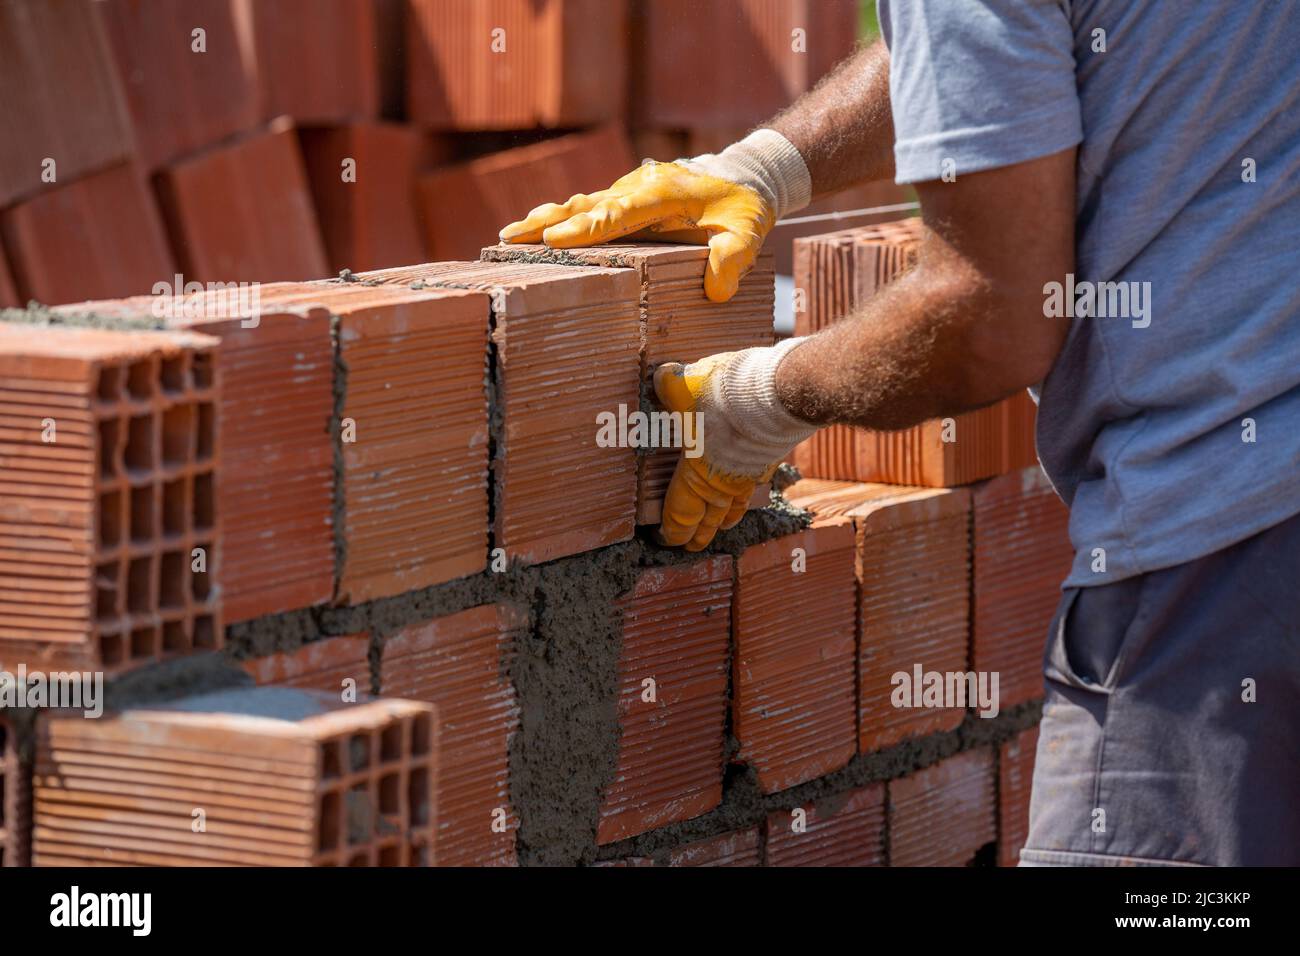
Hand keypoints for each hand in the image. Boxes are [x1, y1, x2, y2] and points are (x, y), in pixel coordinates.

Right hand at [499, 129, 811, 301]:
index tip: (552, 240)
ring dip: (543, 220)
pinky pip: (587, 209)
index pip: (616, 214)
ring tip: (507, 237)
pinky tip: (534, 234)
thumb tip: (715, 292)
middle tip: (509, 238)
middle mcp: (636, 187)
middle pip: (585, 207)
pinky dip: (559, 220)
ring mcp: (626, 191)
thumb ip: (732, 260)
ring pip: (579, 205)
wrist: (743, 175)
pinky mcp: (623, 200)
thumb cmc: (742, 207)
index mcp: (661, 194)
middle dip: (545, 222)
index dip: (584, 229)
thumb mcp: (747, 233)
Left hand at [653, 341, 816, 549]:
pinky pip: (754, 486)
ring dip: (725, 520)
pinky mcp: (770, 461)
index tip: (665, 539)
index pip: (680, 515)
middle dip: (698, 536)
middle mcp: (723, 482)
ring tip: (722, 527)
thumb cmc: (724, 396)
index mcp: (696, 473)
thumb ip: (671, 385)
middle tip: (691, 546)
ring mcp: (749, 474)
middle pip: (709, 520)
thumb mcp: (686, 386)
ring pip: (734, 507)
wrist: (778, 392)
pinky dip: (746, 494)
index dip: (672, 531)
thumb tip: (663, 375)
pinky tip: (747, 490)